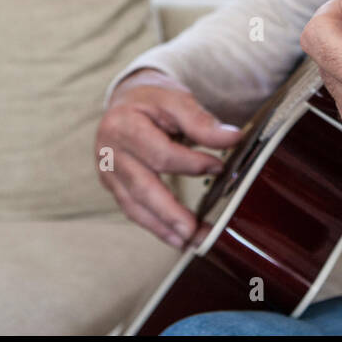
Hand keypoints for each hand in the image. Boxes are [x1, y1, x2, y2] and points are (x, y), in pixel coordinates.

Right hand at [95, 68, 244, 248]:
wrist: (126, 101)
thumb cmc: (152, 101)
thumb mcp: (176, 99)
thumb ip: (201, 121)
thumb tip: (233, 137)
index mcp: (122, 125)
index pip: (160, 153)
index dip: (191, 163)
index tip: (219, 166)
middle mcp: (109, 152)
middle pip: (141, 186)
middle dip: (169, 211)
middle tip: (194, 229)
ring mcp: (107, 172)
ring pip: (135, 205)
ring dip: (163, 227)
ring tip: (190, 241)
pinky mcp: (113, 186)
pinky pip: (133, 210)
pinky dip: (155, 226)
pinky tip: (176, 238)